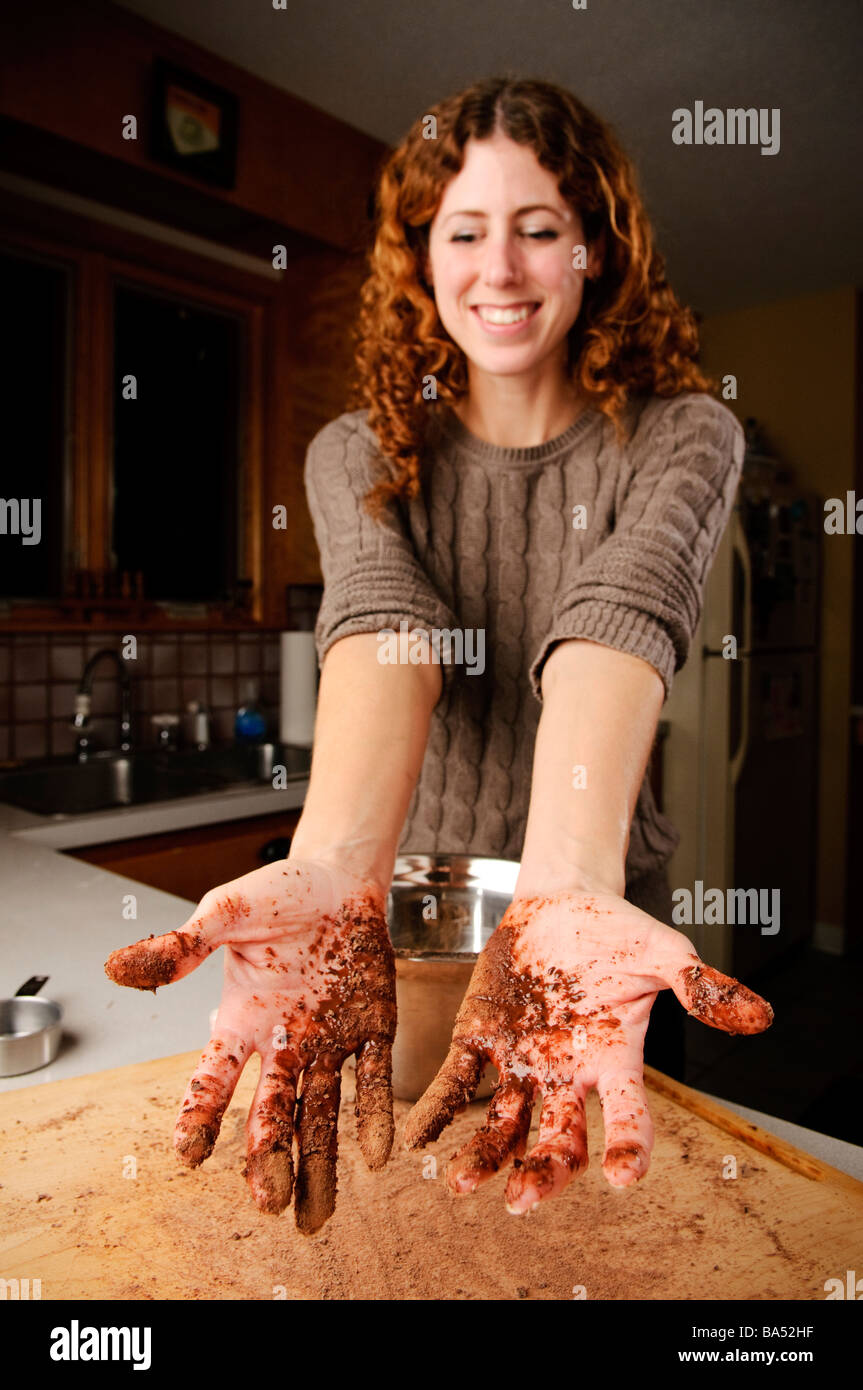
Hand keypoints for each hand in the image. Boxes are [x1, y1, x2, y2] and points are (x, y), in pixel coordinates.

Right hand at [104, 858, 395, 1232]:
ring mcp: (328, 1042)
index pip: (214, 1078)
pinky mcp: (372, 1030)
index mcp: (242, 1019)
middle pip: (271, 1111)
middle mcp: (283, 1043)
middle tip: (268, 1202)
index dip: (199, 1115)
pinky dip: (373, 1114)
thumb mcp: (227, 912)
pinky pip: (373, 1078)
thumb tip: (118, 966)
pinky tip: (377, 1153)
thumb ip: (183, 945)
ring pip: (319, 1112)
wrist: (340, 877)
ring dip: (318, 1162)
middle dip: (267, 1157)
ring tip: (314, 1214)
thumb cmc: (281, 894)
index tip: (188, 1154)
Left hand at [403, 889, 772, 1212]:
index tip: (621, 1177)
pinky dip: (437, 1109)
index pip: (628, 1117)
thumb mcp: (663, 953)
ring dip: (485, 1156)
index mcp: (614, 1060)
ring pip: (504, 1124)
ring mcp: (521, 1063)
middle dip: (543, 1172)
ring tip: (461, 1182)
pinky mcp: (479, 1040)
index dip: (627, 1147)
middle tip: (523, 1199)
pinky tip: (419, 1137)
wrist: (560, 902)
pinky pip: (457, 1081)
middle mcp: (567, 1075)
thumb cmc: (616, 932)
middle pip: (559, 1139)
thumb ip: (701, 987)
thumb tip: (762, 1017)